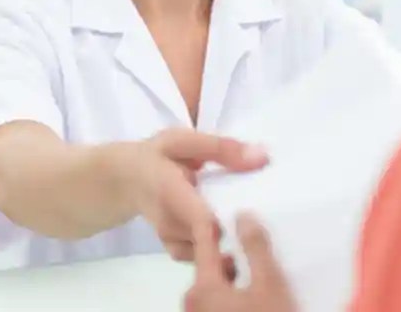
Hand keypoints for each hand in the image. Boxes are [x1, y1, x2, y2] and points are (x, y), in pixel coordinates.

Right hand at [121, 129, 268, 261]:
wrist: (126, 180)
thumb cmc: (158, 156)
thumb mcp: (186, 141)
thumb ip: (222, 149)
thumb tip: (262, 158)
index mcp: (172, 193)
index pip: (201, 220)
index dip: (229, 227)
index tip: (259, 222)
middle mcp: (171, 224)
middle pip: (211, 240)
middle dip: (242, 237)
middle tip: (274, 227)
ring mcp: (173, 241)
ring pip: (209, 253)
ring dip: (235, 247)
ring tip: (264, 235)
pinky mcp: (177, 250)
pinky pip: (204, 258)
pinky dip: (224, 254)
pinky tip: (245, 243)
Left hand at [184, 213, 296, 311]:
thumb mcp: (270, 283)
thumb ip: (256, 248)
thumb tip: (242, 215)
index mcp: (202, 286)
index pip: (204, 240)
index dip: (215, 220)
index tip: (227, 205)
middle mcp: (193, 301)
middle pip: (210, 265)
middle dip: (230, 252)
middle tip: (251, 242)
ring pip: (215, 284)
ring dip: (233, 274)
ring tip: (258, 269)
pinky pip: (217, 300)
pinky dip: (231, 290)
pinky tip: (253, 292)